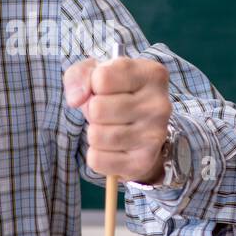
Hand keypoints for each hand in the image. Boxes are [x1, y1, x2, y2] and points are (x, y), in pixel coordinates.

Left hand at [64, 56, 170, 183]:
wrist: (141, 130)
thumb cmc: (115, 94)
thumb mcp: (96, 74)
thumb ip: (79, 76)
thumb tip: (76, 100)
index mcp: (152, 75)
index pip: (102, 78)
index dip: (93, 85)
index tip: (106, 89)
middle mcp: (160, 105)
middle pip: (97, 109)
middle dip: (92, 111)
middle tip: (107, 112)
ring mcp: (155, 136)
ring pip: (96, 136)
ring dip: (94, 133)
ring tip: (110, 128)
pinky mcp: (143, 162)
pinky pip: (97, 160)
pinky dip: (97, 155)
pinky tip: (112, 148)